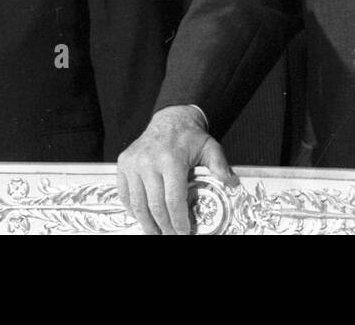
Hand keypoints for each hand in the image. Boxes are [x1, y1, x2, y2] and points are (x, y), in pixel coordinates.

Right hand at [116, 105, 233, 234]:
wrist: (170, 120)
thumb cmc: (189, 138)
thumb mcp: (209, 147)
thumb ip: (219, 165)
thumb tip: (231, 182)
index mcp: (171, 159)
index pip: (173, 200)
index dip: (179, 221)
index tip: (184, 233)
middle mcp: (149, 161)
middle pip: (155, 206)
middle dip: (164, 227)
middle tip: (172, 235)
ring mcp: (133, 163)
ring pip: (138, 204)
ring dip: (147, 224)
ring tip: (157, 232)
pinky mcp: (123, 164)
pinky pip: (125, 195)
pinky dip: (133, 210)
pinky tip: (144, 217)